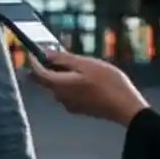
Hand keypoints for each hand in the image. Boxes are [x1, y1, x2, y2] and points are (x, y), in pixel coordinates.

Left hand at [27, 50, 148, 125]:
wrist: (126, 107)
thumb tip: (44, 53)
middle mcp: (60, 97)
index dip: (34, 60)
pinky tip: (82, 76)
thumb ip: (63, 59)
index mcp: (59, 85)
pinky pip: (68, 93)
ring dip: (59, 74)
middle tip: (52, 53)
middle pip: (46, 80)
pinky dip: (69, 82)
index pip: (37, 72)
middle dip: (46, 66)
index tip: (33, 50)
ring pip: (58, 86)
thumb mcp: (85, 64)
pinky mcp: (80, 108)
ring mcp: (70, 105)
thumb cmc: (108, 83)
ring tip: (71, 62)